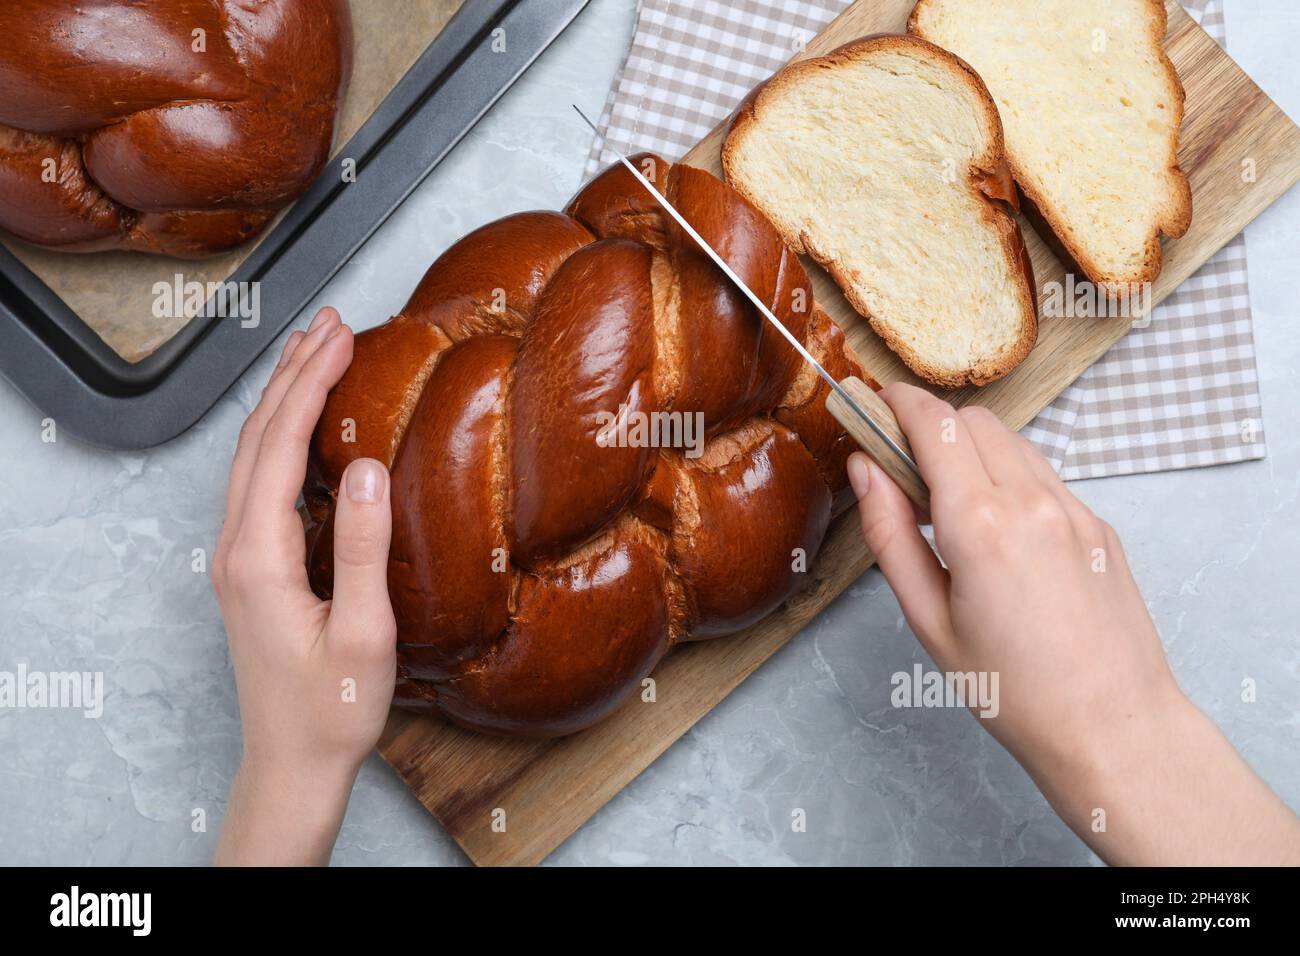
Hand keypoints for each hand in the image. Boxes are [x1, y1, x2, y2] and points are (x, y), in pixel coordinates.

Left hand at [212, 307, 396, 865]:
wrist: (293, 764)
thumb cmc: (331, 709)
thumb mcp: (364, 634)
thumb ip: (365, 549)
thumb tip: (371, 467)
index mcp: (259, 559)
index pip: (279, 447)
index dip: (309, 383)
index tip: (341, 334)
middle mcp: (236, 550)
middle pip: (256, 439)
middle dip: (292, 372)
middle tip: (329, 320)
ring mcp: (237, 559)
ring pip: (252, 457)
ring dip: (282, 399)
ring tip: (316, 352)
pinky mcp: (251, 570)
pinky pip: (259, 483)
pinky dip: (282, 437)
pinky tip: (306, 426)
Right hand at [849, 383, 1299, 864]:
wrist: (1112, 726)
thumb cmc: (1014, 689)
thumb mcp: (928, 618)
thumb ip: (890, 534)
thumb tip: (864, 471)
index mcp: (981, 524)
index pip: (934, 425)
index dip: (897, 403)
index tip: (874, 403)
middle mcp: (1032, 502)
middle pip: (972, 421)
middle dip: (931, 425)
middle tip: (901, 465)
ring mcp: (1073, 509)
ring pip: (1011, 442)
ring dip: (971, 449)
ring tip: (947, 503)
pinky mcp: (1098, 525)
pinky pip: (1044, 475)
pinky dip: (1009, 477)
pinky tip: (995, 529)